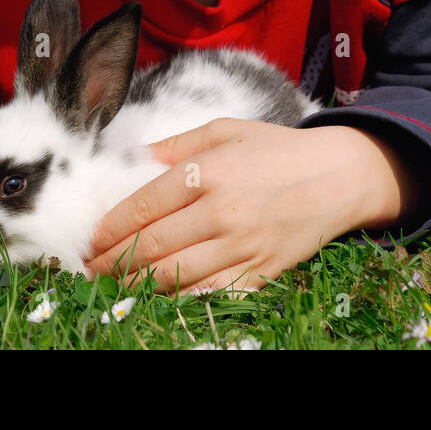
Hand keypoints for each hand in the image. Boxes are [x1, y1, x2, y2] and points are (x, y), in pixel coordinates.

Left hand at [81, 117, 409, 295]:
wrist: (341, 177)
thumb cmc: (279, 149)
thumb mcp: (227, 129)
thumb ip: (179, 143)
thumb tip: (137, 158)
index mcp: (208, 172)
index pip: (142, 208)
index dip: (109, 230)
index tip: (90, 241)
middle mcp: (221, 212)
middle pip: (149, 247)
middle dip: (112, 263)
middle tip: (89, 270)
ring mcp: (241, 247)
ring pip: (172, 277)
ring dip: (135, 286)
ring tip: (112, 286)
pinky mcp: (259, 272)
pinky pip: (208, 294)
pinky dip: (177, 300)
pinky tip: (156, 298)